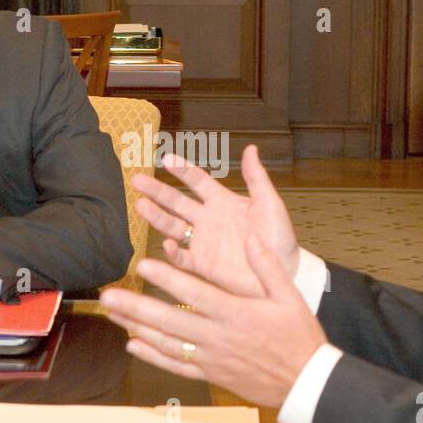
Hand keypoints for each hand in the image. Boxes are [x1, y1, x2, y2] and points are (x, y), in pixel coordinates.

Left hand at [101, 232, 326, 407]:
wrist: (305, 383)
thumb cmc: (300, 338)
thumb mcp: (289, 297)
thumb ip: (266, 266)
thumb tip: (250, 237)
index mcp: (236, 313)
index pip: (195, 292)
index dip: (168, 278)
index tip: (144, 265)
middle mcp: (218, 336)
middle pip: (169, 319)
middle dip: (136, 306)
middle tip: (109, 296)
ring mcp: (211, 358)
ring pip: (167, 343)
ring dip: (137, 328)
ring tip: (113, 315)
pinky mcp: (211, 375)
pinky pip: (176, 366)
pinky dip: (153, 357)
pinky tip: (134, 346)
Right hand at [134, 144, 298, 297]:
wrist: (285, 272)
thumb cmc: (280, 238)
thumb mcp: (270, 204)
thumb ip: (257, 178)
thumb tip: (251, 149)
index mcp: (222, 202)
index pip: (197, 181)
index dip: (182, 170)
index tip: (166, 159)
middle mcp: (208, 220)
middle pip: (176, 202)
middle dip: (157, 191)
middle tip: (137, 180)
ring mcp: (203, 242)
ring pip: (173, 227)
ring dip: (157, 217)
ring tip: (141, 205)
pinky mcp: (203, 265)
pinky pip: (182, 258)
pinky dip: (173, 252)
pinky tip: (168, 243)